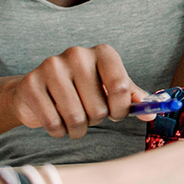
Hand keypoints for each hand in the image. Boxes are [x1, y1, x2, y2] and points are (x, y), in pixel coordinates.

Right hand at [8, 44, 149, 138]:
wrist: (38, 90)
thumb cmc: (82, 90)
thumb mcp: (111, 90)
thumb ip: (132, 99)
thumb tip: (153, 112)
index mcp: (102, 53)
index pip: (121, 86)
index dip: (121, 109)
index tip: (116, 113)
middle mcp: (77, 54)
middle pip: (99, 106)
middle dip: (96, 120)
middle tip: (89, 114)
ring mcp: (51, 67)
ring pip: (76, 117)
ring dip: (78, 129)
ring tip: (74, 121)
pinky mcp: (31, 84)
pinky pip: (53, 123)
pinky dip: (58, 131)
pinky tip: (56, 121)